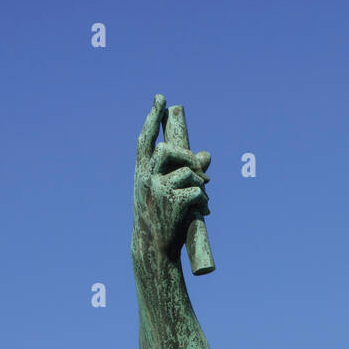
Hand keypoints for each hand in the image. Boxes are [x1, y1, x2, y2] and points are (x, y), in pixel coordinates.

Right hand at [132, 94, 210, 265]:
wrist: (154, 249)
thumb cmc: (159, 219)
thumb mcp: (165, 193)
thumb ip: (182, 172)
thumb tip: (207, 154)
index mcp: (140, 173)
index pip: (145, 139)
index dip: (152, 118)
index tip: (160, 98)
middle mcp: (145, 177)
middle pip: (168, 150)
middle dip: (187, 157)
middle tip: (199, 167)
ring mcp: (158, 189)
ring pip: (188, 173)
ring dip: (201, 184)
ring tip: (203, 199)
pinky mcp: (173, 202)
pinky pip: (197, 191)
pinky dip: (205, 201)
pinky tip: (205, 212)